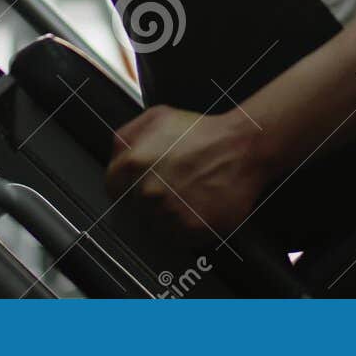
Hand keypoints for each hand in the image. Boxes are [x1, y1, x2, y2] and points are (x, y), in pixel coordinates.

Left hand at [104, 106, 271, 238]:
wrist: (242, 148)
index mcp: (132, 164)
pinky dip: (185, 227)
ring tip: (187, 197)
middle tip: (172, 188)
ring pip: (154, 226)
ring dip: (167, 216)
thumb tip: (115, 158)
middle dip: (149, 200)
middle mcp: (146, 191)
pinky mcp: (189, 230)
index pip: (113, 189)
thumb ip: (126, 137)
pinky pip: (177, 238)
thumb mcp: (157, 117)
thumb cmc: (203, 132)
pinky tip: (197, 207)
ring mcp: (167, 213)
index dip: (128, 186)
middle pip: (134, 209)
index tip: (142, 185)